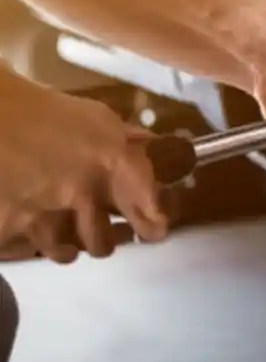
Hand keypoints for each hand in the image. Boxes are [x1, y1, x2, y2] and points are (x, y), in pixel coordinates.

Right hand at [0, 76, 168, 262]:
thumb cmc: (45, 109)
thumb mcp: (96, 117)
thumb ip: (125, 138)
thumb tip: (149, 147)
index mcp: (112, 165)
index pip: (148, 208)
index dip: (153, 224)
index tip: (155, 230)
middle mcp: (83, 197)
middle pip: (102, 243)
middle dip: (104, 241)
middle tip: (102, 236)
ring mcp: (43, 217)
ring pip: (65, 253)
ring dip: (67, 247)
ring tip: (67, 241)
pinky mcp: (7, 227)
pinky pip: (24, 251)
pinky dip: (26, 245)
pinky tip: (26, 235)